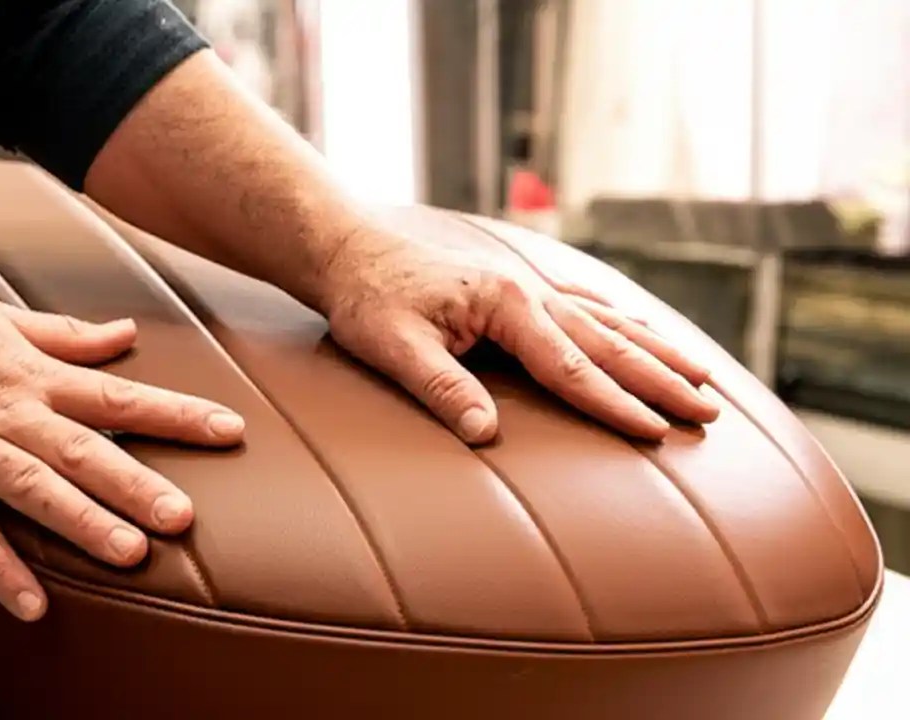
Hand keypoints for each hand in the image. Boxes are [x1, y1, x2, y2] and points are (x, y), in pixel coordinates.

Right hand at [0, 277, 244, 620]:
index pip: (120, 397)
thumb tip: (126, 334)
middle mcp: (10, 413)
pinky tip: (31, 602)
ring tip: (128, 554)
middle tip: (182, 518)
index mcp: (35, 375)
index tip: (229, 430)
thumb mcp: (3, 319)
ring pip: (33, 490)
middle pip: (84, 452)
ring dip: (81, 522)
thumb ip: (69, 335)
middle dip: (136, 484)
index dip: (177, 414)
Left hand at [319, 228, 718, 442]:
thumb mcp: (393, 347)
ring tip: (705, 377)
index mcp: (505, 305)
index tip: (656, 432)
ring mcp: (528, 287)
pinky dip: (620, 322)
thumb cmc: (369, 300)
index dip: (614, 403)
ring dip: (656, 351)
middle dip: (660, 381)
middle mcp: (529, 292)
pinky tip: (643, 330)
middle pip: (607, 343)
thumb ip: (441, 388)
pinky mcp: (518, 289)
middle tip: (708, 414)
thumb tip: (486, 436)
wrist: (351, 251)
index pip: (570, 366)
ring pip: (607, 322)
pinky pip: (585, 306)